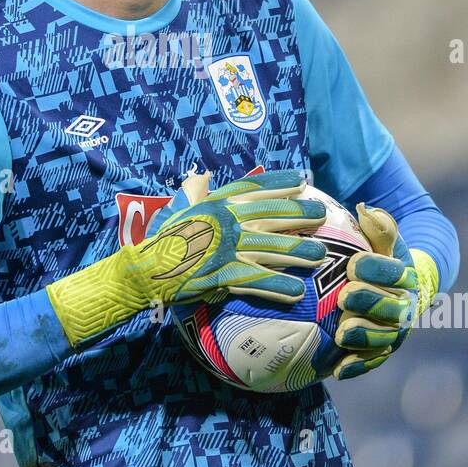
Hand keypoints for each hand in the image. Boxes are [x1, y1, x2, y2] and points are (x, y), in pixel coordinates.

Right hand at [47, 169, 327, 347]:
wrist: (145, 270)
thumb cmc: (162, 239)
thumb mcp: (178, 208)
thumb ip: (194, 191)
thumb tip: (204, 175)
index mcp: (215, 204)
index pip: (252, 188)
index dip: (278, 182)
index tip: (301, 179)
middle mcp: (224, 222)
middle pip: (269, 215)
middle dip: (298, 213)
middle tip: (322, 213)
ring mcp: (225, 249)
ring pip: (269, 248)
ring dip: (297, 251)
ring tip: (320, 253)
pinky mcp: (223, 275)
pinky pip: (256, 281)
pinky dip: (277, 286)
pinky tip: (296, 291)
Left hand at [331, 204, 439, 379]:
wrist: (395, 288)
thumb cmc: (379, 257)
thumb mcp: (380, 240)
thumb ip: (377, 227)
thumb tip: (365, 208)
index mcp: (404, 277)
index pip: (394, 273)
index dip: (376, 269)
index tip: (353, 263)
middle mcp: (404, 306)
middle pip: (392, 309)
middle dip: (370, 302)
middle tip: (345, 296)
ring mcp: (394, 331)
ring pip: (384, 338)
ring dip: (365, 337)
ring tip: (342, 335)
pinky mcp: (381, 350)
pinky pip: (372, 361)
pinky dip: (357, 366)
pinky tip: (338, 371)